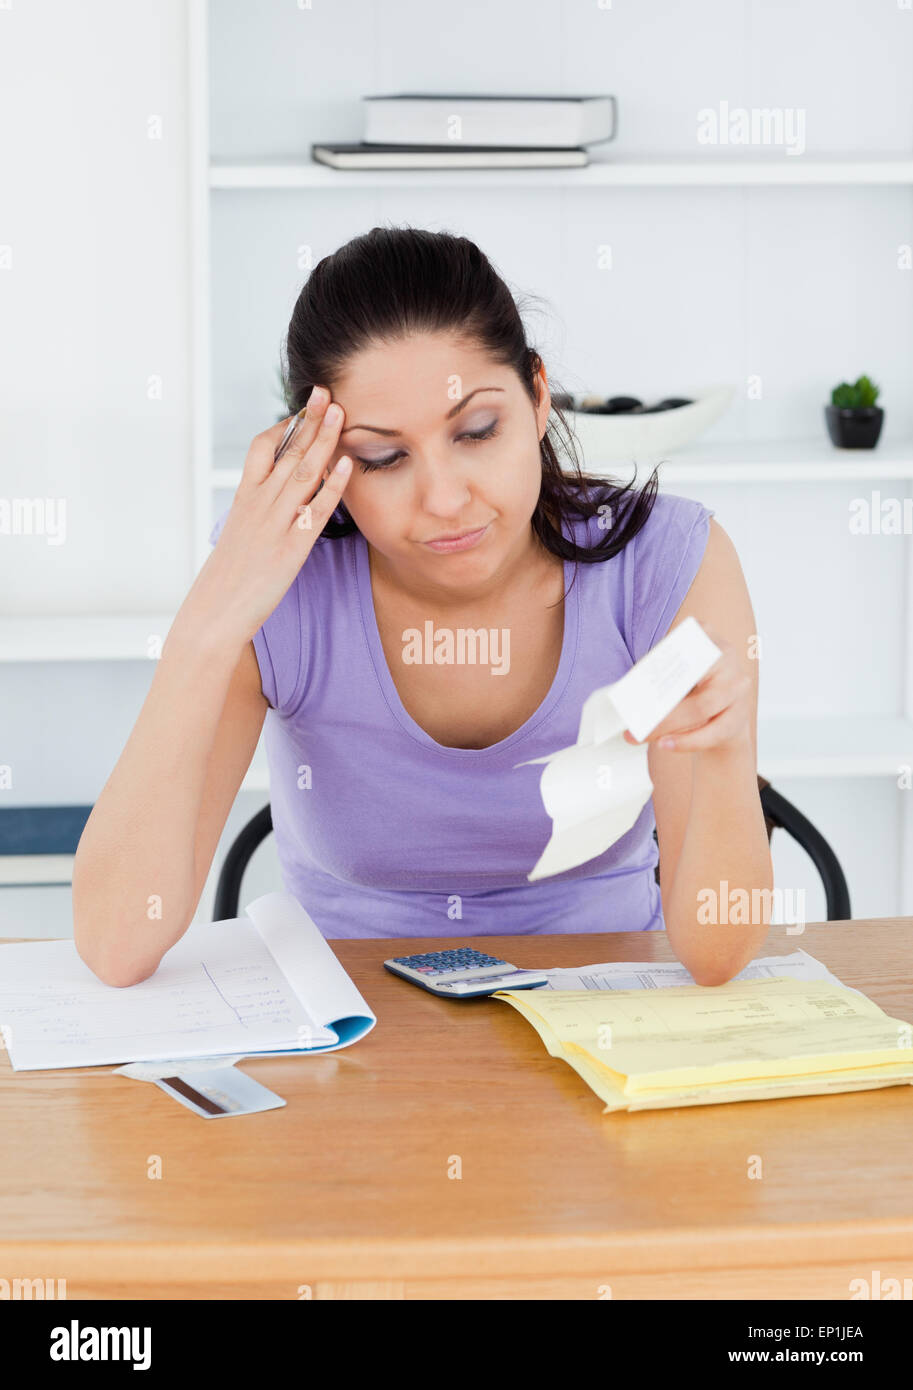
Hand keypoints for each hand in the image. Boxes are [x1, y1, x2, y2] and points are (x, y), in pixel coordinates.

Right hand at [176, 385, 351, 650]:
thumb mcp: (236, 539)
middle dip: (309, 420)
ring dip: (324, 440)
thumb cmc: (226, 582)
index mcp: (243, 500)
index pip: (261, 449)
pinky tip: (346, 464)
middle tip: (326, 391)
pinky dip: (333, 484)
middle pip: (287, 452)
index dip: (283, 426)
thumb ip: (254, 518)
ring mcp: (274, 524)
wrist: (214, 612)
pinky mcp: (291, 547)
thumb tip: (269, 507)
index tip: (302, 409)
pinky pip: (315, 509)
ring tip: (340, 412)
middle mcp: (258, 505)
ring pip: (302, 472)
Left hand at [622, 621, 751, 754]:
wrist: (722, 712)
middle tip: (631, 723)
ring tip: (641, 736)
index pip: (681, 644)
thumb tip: (632, 695)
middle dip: (657, 704)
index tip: (640, 673)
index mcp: (705, 636)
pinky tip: (667, 744)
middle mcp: (726, 656)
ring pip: (701, 708)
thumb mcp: (676, 672)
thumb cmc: (691, 688)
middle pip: (690, 679)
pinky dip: (686, 741)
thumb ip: (659, 675)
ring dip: (667, 725)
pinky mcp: (739, 716)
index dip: (660, 660)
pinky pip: (713, 732)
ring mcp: (737, 687)